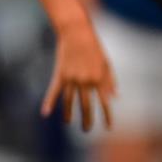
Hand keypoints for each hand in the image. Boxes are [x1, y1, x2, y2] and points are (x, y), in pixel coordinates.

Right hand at [42, 15, 114, 132]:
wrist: (76, 32)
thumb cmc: (94, 46)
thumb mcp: (106, 63)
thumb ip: (110, 81)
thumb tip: (115, 97)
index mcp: (99, 78)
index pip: (104, 102)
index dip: (107, 116)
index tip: (108, 128)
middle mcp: (85, 81)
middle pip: (86, 105)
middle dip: (87, 119)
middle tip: (86, 130)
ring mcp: (71, 78)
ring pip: (69, 101)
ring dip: (69, 114)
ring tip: (68, 123)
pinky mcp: (60, 74)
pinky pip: (54, 91)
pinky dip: (49, 102)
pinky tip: (45, 113)